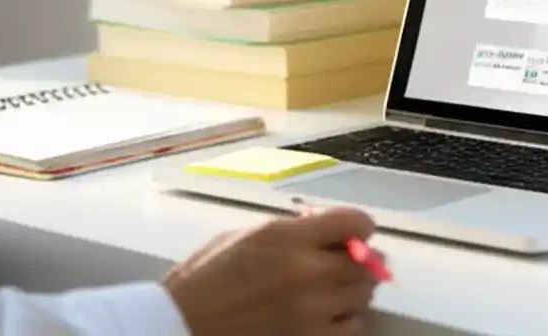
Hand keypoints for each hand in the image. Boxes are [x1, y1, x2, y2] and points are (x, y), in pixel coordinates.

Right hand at [164, 208, 380, 335]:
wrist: (180, 325)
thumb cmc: (204, 278)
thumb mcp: (244, 237)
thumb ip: (290, 233)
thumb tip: (324, 232)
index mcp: (288, 237)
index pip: (356, 223)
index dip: (359, 228)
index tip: (353, 234)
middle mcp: (308, 271)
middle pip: (368, 262)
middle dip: (360, 261)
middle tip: (345, 264)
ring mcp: (312, 311)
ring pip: (363, 296)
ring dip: (352, 292)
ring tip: (332, 292)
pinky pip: (352, 328)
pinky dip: (345, 322)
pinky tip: (327, 318)